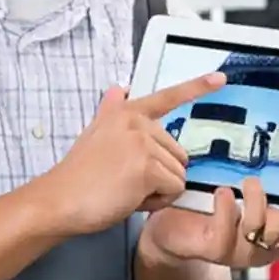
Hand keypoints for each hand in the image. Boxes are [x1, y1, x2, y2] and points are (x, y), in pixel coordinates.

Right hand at [40, 72, 225, 235]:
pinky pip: (174, 189)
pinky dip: (158, 201)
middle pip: (179, 153)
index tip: (219, 78)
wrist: (59, 200)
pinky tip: (131, 198)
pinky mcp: (147, 167)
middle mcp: (136, 122)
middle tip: (127, 180)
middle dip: (160, 174)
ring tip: (126, 189)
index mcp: (126, 113)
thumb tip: (119, 88)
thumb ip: (111, 111)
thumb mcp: (95, 134)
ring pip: (179, 173)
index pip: (168, 96)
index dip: (197, 86)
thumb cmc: (78, 176)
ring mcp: (142, 143)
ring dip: (158, 190)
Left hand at [140, 177, 278, 269]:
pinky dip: (226, 211)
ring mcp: (234, 250)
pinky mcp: (212, 248)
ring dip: (249, 206)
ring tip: (235, 186)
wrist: (165, 226)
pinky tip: (223, 196)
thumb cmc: (201, 206)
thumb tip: (277, 164)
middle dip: (271, 210)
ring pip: (255, 231)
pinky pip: (226, 232)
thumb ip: (255, 185)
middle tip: (254, 185)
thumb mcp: (232, 194)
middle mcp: (253, 245)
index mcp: (263, 233)